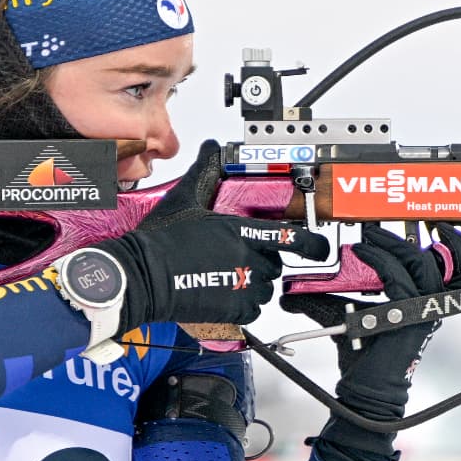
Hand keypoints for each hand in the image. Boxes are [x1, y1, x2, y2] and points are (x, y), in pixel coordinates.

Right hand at [93, 141, 328, 327]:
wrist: (142, 275)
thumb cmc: (160, 240)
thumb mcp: (185, 199)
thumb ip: (205, 173)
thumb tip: (211, 149)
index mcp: (242, 231)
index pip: (292, 239)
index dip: (312, 245)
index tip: (318, 248)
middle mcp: (248, 259)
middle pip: (274, 264)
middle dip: (261, 262)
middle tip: (235, 259)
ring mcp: (242, 287)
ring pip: (264, 289)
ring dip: (252, 285)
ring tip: (225, 277)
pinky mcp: (232, 310)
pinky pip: (252, 311)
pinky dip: (242, 306)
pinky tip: (223, 295)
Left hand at [282, 224, 460, 460]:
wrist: (364, 390)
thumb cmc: (362, 355)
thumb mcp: (344, 317)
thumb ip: (326, 300)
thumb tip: (289, 293)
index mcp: (425, 300)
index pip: (455, 267)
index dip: (453, 244)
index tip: (428, 224)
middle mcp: (431, 305)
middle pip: (446, 261)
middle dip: (418, 237)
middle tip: (386, 223)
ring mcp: (423, 312)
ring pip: (422, 266)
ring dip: (396, 245)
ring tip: (370, 235)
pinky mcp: (409, 318)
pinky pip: (400, 281)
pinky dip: (380, 262)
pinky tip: (361, 253)